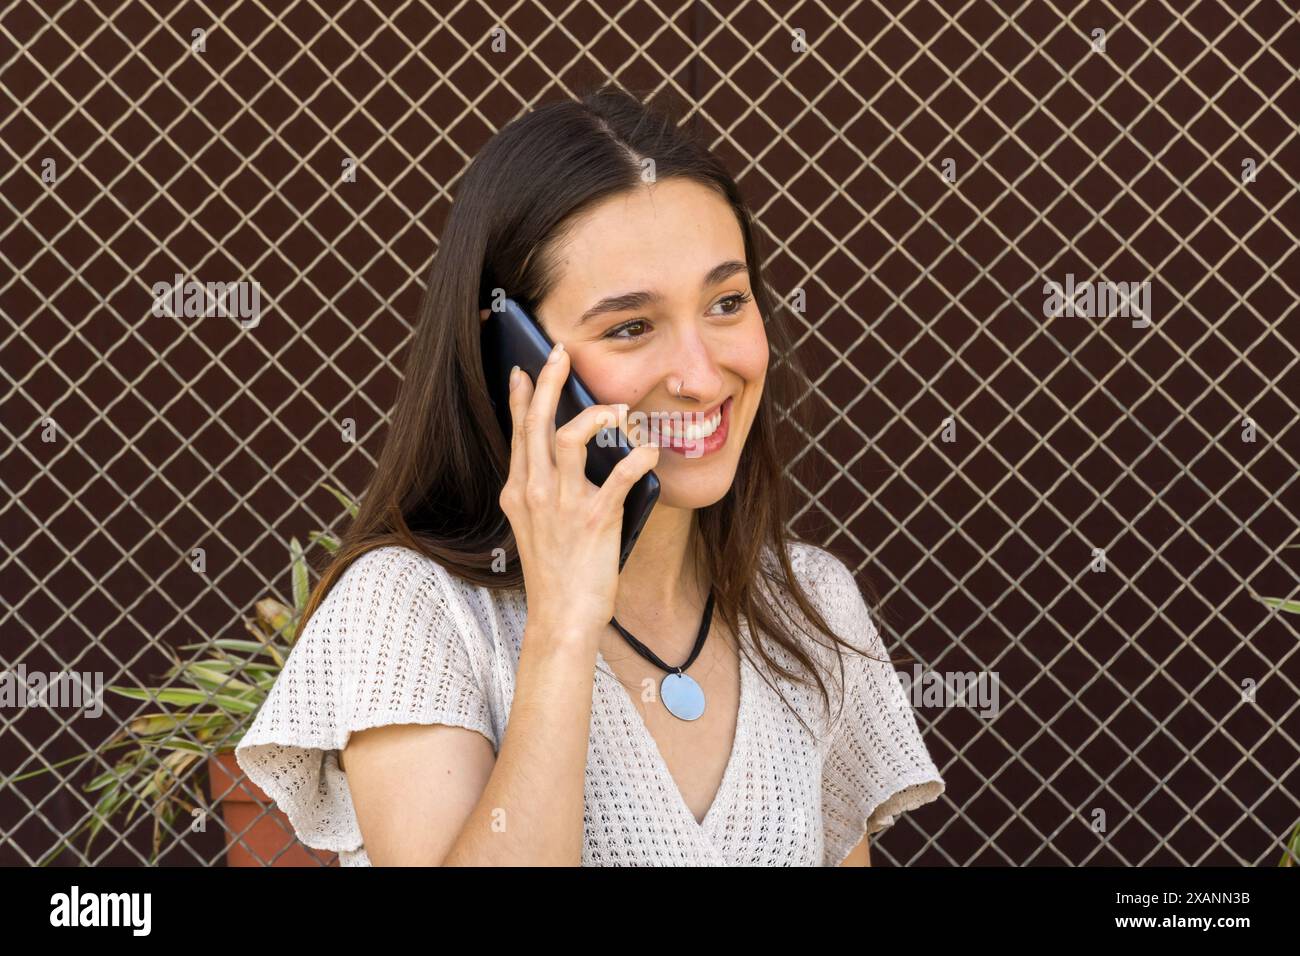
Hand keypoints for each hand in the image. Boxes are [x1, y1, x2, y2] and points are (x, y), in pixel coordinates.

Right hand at [497, 342, 658, 645]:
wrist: (561, 618)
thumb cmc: (556, 573)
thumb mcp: (536, 526)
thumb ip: (546, 490)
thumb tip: (567, 454)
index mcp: (518, 492)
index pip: (518, 434)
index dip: (522, 398)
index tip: (524, 370)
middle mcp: (534, 492)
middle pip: (537, 424)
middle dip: (549, 383)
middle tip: (560, 354)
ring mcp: (562, 505)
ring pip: (570, 438)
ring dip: (596, 415)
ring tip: (617, 410)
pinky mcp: (594, 519)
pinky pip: (618, 475)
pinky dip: (637, 456)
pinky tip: (650, 449)